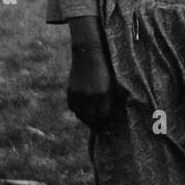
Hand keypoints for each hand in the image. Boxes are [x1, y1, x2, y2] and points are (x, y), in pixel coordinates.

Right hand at [66, 17, 121, 132]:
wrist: (88, 52)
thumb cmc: (106, 66)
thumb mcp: (113, 81)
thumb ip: (112, 97)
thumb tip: (114, 113)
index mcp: (103, 93)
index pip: (104, 116)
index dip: (107, 125)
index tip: (111, 131)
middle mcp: (90, 95)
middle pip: (92, 119)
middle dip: (98, 127)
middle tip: (103, 132)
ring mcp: (78, 94)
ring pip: (81, 115)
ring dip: (88, 121)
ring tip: (94, 124)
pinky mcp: (70, 91)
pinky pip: (73, 107)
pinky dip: (79, 112)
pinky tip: (84, 113)